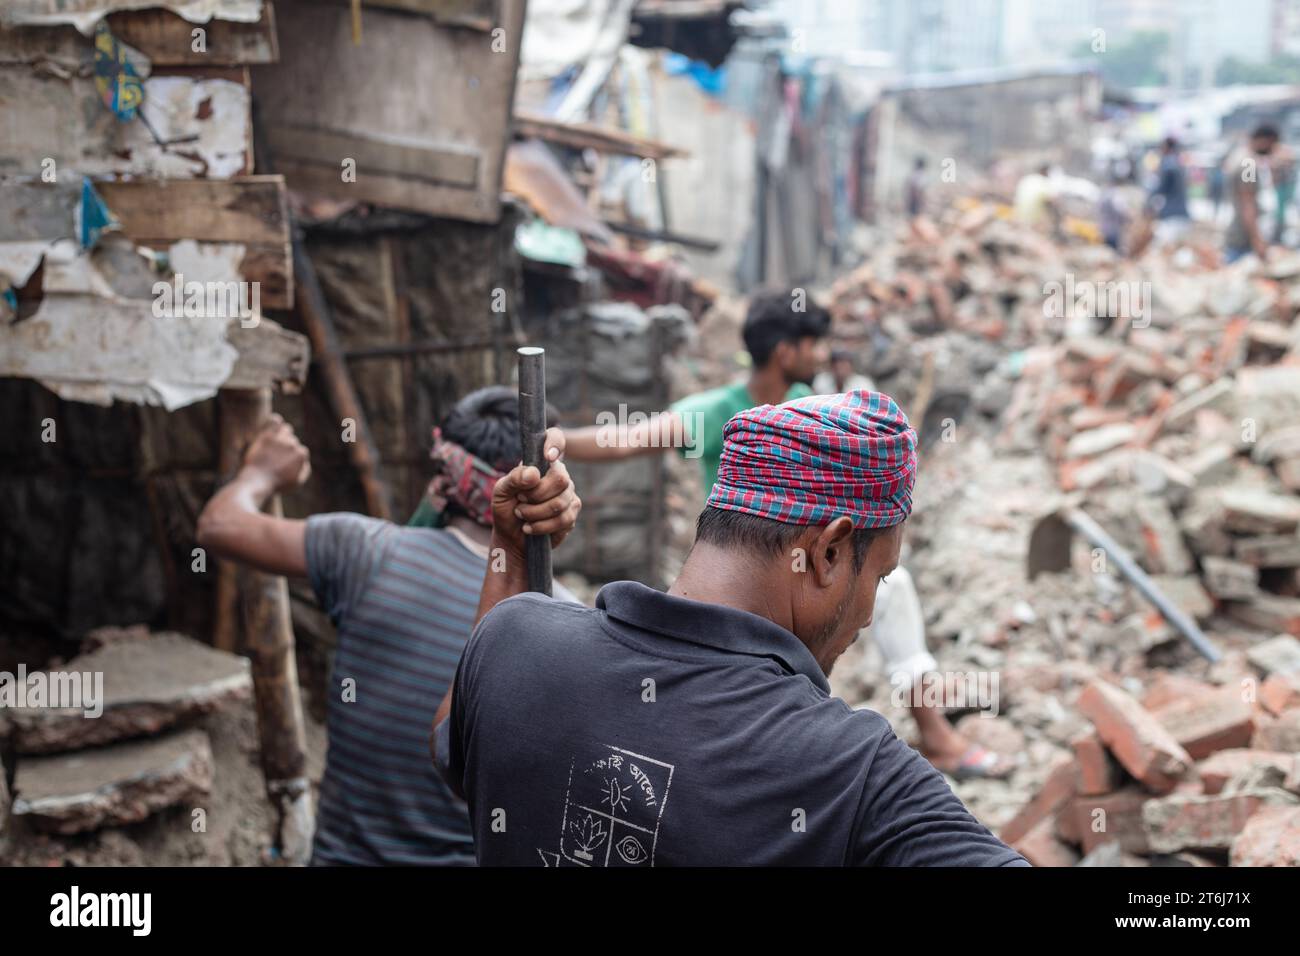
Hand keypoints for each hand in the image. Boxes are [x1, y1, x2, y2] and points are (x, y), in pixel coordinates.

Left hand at [241, 414, 310, 493]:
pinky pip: (274, 420)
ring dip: (283, 435)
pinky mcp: (266, 436)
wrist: (257, 481)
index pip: (301, 451)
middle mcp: (292, 444)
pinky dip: (275, 420)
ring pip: (286, 429)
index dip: (293, 458)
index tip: (284, 464)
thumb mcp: (297, 482)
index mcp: (301, 455)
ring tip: (275, 443)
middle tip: (276, 457)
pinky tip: (274, 423)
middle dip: (286, 448)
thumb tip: (305, 460)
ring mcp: (279, 439)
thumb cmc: (277, 484)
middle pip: (293, 441)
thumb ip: (305, 469)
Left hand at [490, 427, 579, 556]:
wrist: (511, 537)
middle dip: (536, 494)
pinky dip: (541, 526)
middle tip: (520, 500)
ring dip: (534, 513)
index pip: (556, 438)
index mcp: (541, 463)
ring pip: (560, 502)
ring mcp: (568, 495)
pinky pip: (563, 519)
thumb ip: (514, 478)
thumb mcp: (501, 492)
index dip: (555, 443)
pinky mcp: (571, 515)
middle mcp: (558, 475)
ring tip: (521, 515)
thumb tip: (534, 474)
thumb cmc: (506, 509)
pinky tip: (530, 527)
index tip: (548, 456)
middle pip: (561, 478)